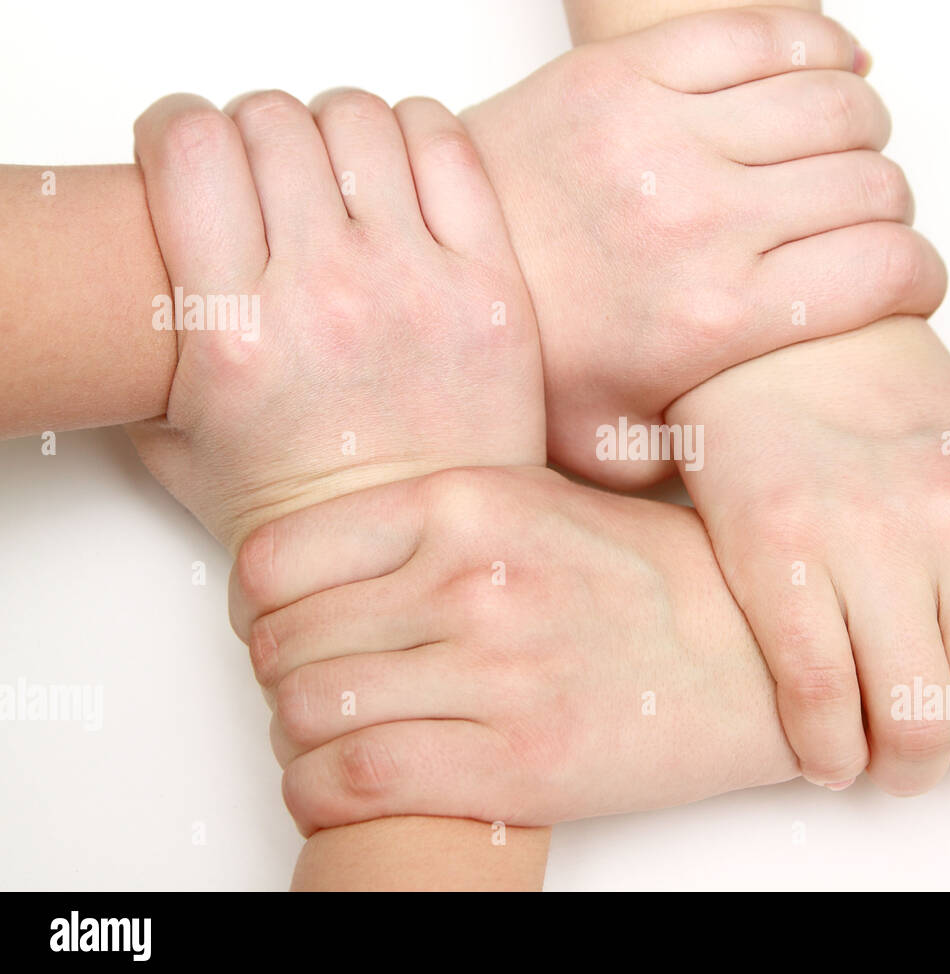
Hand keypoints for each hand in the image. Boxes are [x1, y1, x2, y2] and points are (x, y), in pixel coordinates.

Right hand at [127, 89, 544, 548]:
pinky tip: (403, 174)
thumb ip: (142, 352)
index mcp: (236, 336)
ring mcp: (416, 288)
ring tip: (338, 176)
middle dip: (254, 134)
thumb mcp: (176, 447)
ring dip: (334, 131)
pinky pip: (448, 146)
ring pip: (359, 117)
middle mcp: (326, 298)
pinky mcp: (491, 289)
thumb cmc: (310, 514)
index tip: (188, 154)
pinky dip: (416, 136)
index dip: (178, 132)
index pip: (189, 147)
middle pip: (272, 120)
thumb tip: (133, 285)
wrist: (421, 556)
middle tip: (267, 176)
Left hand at [227, 466, 798, 830]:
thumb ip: (430, 522)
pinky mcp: (517, 762)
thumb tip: (320, 571)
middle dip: (281, 677)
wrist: (757, 658)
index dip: (254, 606)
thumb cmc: (651, 580)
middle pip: (284, 644)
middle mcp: (471, 580)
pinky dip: (321, 795)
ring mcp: (495, 672)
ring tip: (338, 739)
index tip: (275, 627)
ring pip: (307, 715)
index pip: (277, 558)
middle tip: (317, 689)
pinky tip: (351, 785)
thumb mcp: (537, 504)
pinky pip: (354, 782)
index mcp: (467, 503)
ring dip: (300, 740)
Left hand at [463, 6, 945, 485]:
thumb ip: (715, 459)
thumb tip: (793, 464)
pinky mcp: (624, 71)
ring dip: (860, 133)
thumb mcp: (620, 449)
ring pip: (837, 102)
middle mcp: (700, 220)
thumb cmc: (527, 357)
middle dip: (888, 211)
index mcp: (713, 318)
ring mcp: (661, 133)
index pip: (889, 270)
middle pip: (875, 185)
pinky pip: (767, 30)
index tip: (906, 283)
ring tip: (836, 160)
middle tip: (858, 229)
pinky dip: (819, 45)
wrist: (423, 266)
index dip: (920, 277)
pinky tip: (819, 75)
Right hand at [666, 316, 949, 792]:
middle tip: (925, 746)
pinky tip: (821, 750)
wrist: (789, 338)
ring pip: (910, 729)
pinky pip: (819, 706)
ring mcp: (873, 537)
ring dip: (894, 768)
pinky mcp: (780, 552)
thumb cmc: (894, 410)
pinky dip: (824, 756)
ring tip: (873, 754)